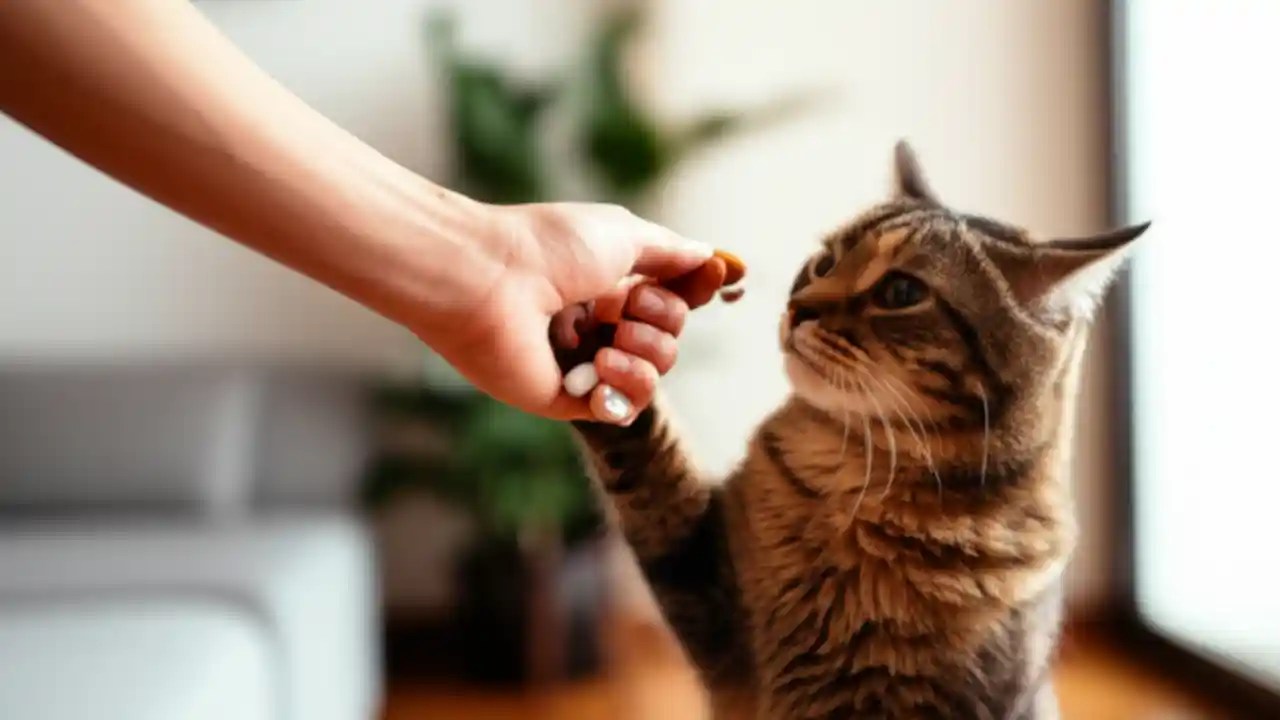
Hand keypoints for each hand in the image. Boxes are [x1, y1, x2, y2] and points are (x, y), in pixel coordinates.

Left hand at [418, 202, 722, 421]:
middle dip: (662, 322)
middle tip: (624, 306)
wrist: (487, 282)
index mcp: (605, 282)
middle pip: (669, 339)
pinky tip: (599, 369)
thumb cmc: (548, 247)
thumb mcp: (623, 234)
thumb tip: (709, 257)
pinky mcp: (567, 399)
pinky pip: (624, 408)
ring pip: (653, 375)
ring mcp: (581, 363)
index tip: (707, 282)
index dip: (687, 295)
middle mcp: (595, 323)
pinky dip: (623, 389)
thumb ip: (670, 252)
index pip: (669, 300)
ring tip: (607, 343)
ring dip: (645, 356)